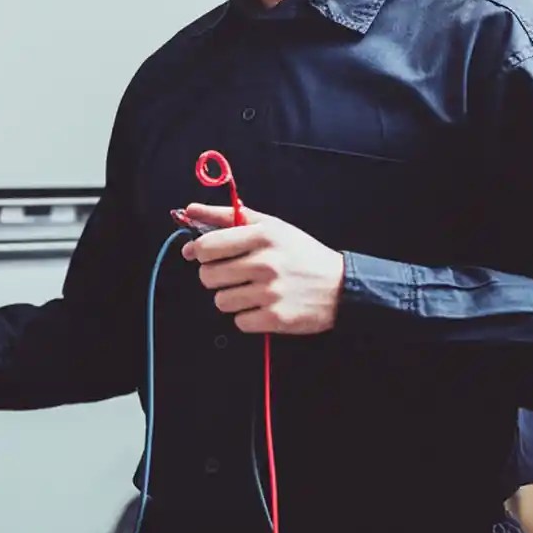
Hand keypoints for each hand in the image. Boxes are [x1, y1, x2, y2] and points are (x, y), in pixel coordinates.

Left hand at [180, 203, 344, 334]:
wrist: (342, 287)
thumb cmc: (301, 254)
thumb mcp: (270, 227)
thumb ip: (227, 217)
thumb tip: (189, 210)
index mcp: (263, 235)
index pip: (207, 246)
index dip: (200, 252)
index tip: (205, 255)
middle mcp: (266, 262)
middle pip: (208, 276)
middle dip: (215, 276)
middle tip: (235, 274)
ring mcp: (271, 292)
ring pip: (221, 301)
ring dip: (232, 298)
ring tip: (252, 291)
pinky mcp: (276, 318)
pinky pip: (239, 321)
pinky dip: (248, 317)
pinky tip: (264, 306)